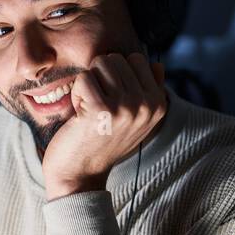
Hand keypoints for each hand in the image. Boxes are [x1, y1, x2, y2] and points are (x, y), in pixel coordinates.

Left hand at [41, 52, 166, 200]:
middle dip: (100, 78)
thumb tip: (156, 65)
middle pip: (115, 59)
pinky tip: (79, 115)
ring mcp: (126, 107)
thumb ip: (148, 90)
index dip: (116, 76)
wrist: (80, 175)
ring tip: (90, 110)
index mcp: (158, 103)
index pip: (135, 59)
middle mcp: (146, 105)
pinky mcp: (101, 109)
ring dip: (88, 85)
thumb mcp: (135, 119)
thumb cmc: (103, 143)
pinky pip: (84, 78)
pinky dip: (76, 93)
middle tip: (98, 108)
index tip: (112, 102)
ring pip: (99, 64)